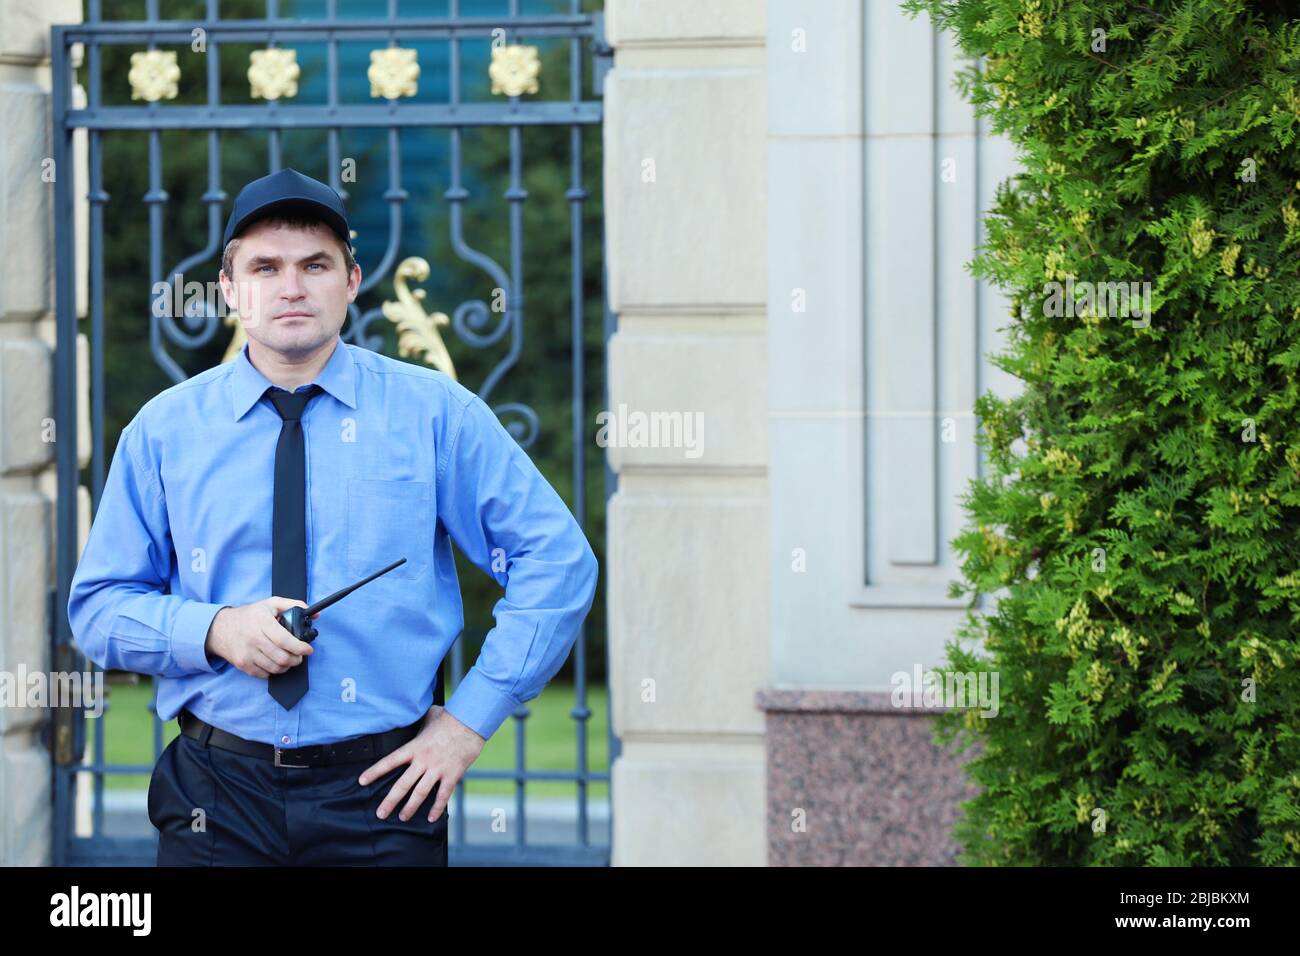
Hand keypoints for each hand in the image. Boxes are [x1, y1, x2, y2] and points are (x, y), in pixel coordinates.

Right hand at [205, 597, 319, 679]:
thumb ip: (294, 605)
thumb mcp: (271, 604)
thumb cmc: (250, 615)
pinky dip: (273, 671)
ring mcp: (247, 654)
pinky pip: (264, 675)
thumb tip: (315, 614)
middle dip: (296, 659)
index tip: (308, 649)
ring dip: (287, 666)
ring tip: (289, 659)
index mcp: (262, 622)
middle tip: (299, 655)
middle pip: (282, 658)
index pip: (284, 640)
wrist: (221, 628)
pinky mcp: (243, 665)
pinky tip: (274, 662)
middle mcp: (253, 639)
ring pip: (275, 669)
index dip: (300, 647)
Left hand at [358, 705, 485, 822]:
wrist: (471, 722)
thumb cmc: (450, 718)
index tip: (362, 781)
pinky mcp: (452, 774)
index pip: (390, 761)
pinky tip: (432, 818)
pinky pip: (443, 795)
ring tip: (403, 817)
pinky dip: (437, 808)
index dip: (374, 772)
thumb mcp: (430, 716)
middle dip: (390, 801)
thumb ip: (420, 722)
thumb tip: (412, 714)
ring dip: (410, 807)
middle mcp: (423, 760)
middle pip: (402, 785)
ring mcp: (437, 769)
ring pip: (420, 793)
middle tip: (380, 813)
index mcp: (414, 747)